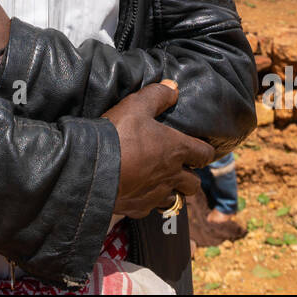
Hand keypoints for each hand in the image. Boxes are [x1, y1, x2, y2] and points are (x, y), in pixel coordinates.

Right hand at [102, 80, 213, 218]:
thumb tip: (173, 88)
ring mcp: (155, 195)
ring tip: (161, 183)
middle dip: (191, 176)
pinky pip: (150, 209)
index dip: (205, 151)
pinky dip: (148, 202)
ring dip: (172, 192)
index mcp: (176, 149)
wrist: (92, 168)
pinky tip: (138, 193)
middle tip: (179, 168)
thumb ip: (157, 95)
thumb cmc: (118, 134)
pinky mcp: (138, 208)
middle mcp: (171, 175)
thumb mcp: (136, 105)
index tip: (200, 149)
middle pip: (194, 184)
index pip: (204, 154)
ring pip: (175, 199)